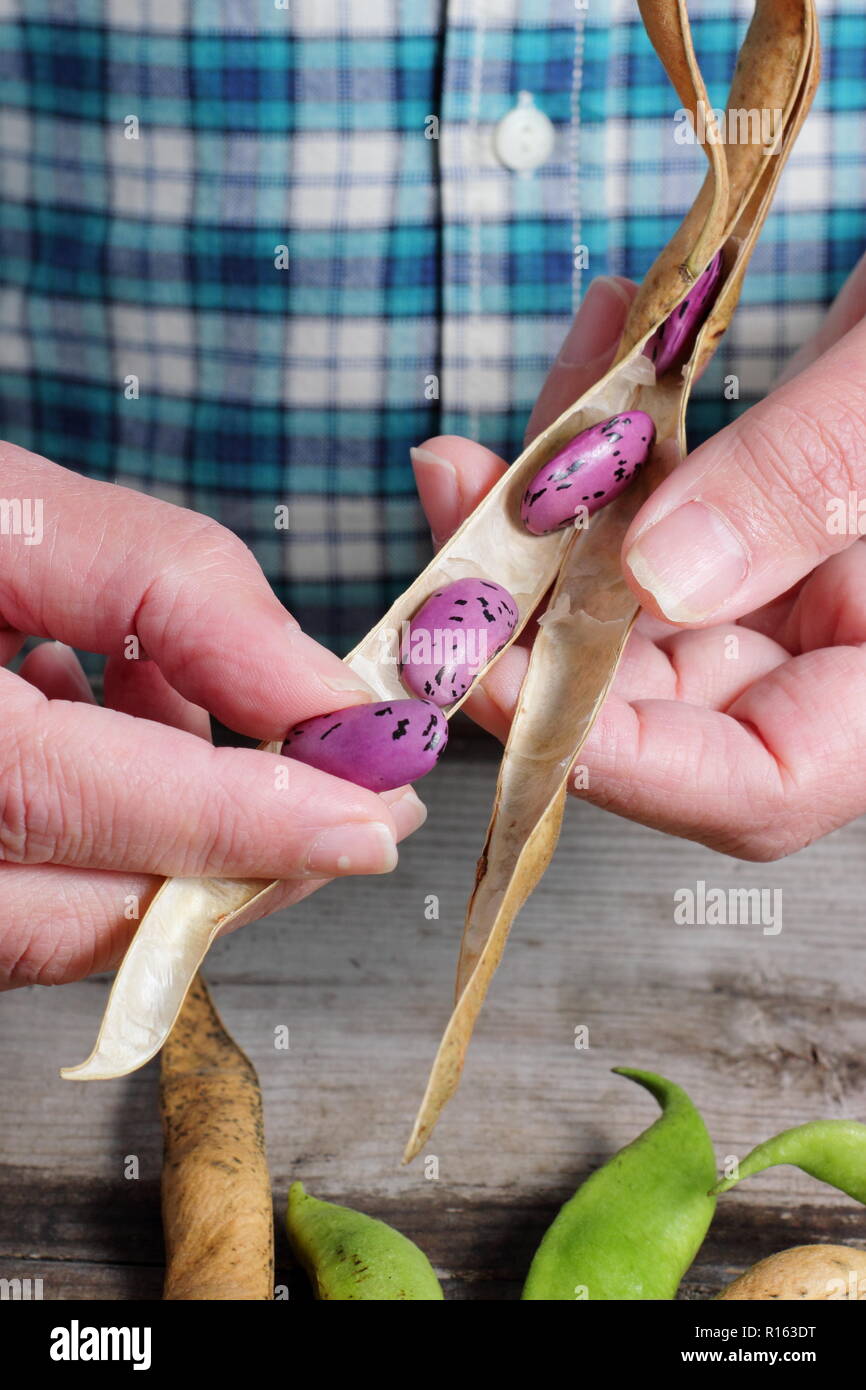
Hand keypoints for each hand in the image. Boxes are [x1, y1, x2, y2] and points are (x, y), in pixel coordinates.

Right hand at [0, 445, 424, 987]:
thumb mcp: (5, 512)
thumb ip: (166, 586)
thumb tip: (317, 690)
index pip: (74, 801)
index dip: (240, 815)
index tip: (375, 805)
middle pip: (88, 907)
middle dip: (246, 855)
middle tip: (345, 785)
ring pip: (72, 929)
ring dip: (185, 844)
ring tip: (178, 703)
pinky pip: (36, 912)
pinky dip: (121, 844)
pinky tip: (112, 727)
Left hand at [412, 254, 865, 860]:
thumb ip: (811, 480)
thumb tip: (663, 575)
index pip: (753, 786)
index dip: (617, 753)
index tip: (499, 674)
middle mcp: (837, 654)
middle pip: (656, 693)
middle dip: (539, 607)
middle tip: (463, 507)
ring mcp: (795, 583)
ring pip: (630, 591)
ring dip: (559, 502)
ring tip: (533, 402)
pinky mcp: (762, 504)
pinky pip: (658, 498)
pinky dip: (615, 430)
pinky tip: (606, 336)